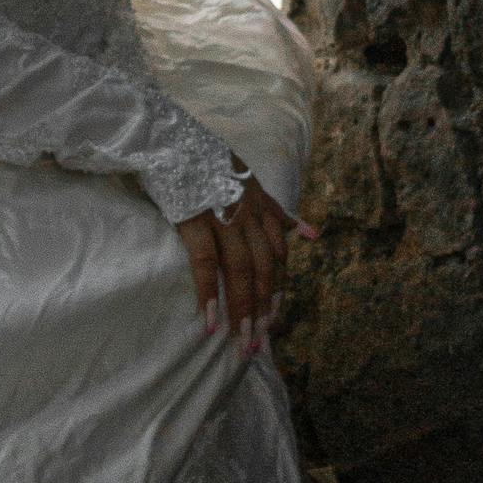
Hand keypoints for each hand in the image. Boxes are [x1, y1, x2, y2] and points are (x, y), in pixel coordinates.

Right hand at [177, 175, 317, 358]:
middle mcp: (247, 214)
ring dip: (242, 309)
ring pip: (239, 270)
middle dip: (262, 309)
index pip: (277, 256)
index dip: (276, 290)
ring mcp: (222, 217)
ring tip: (240, 340)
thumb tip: (311, 234)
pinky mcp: (194, 219)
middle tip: (257, 343)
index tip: (272, 320)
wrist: (171, 139)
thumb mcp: (251, 183)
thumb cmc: (208, 163)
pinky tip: (210, 319)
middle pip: (262, 269)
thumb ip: (278, 212)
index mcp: (260, 207)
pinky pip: (204, 261)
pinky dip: (208, 292)